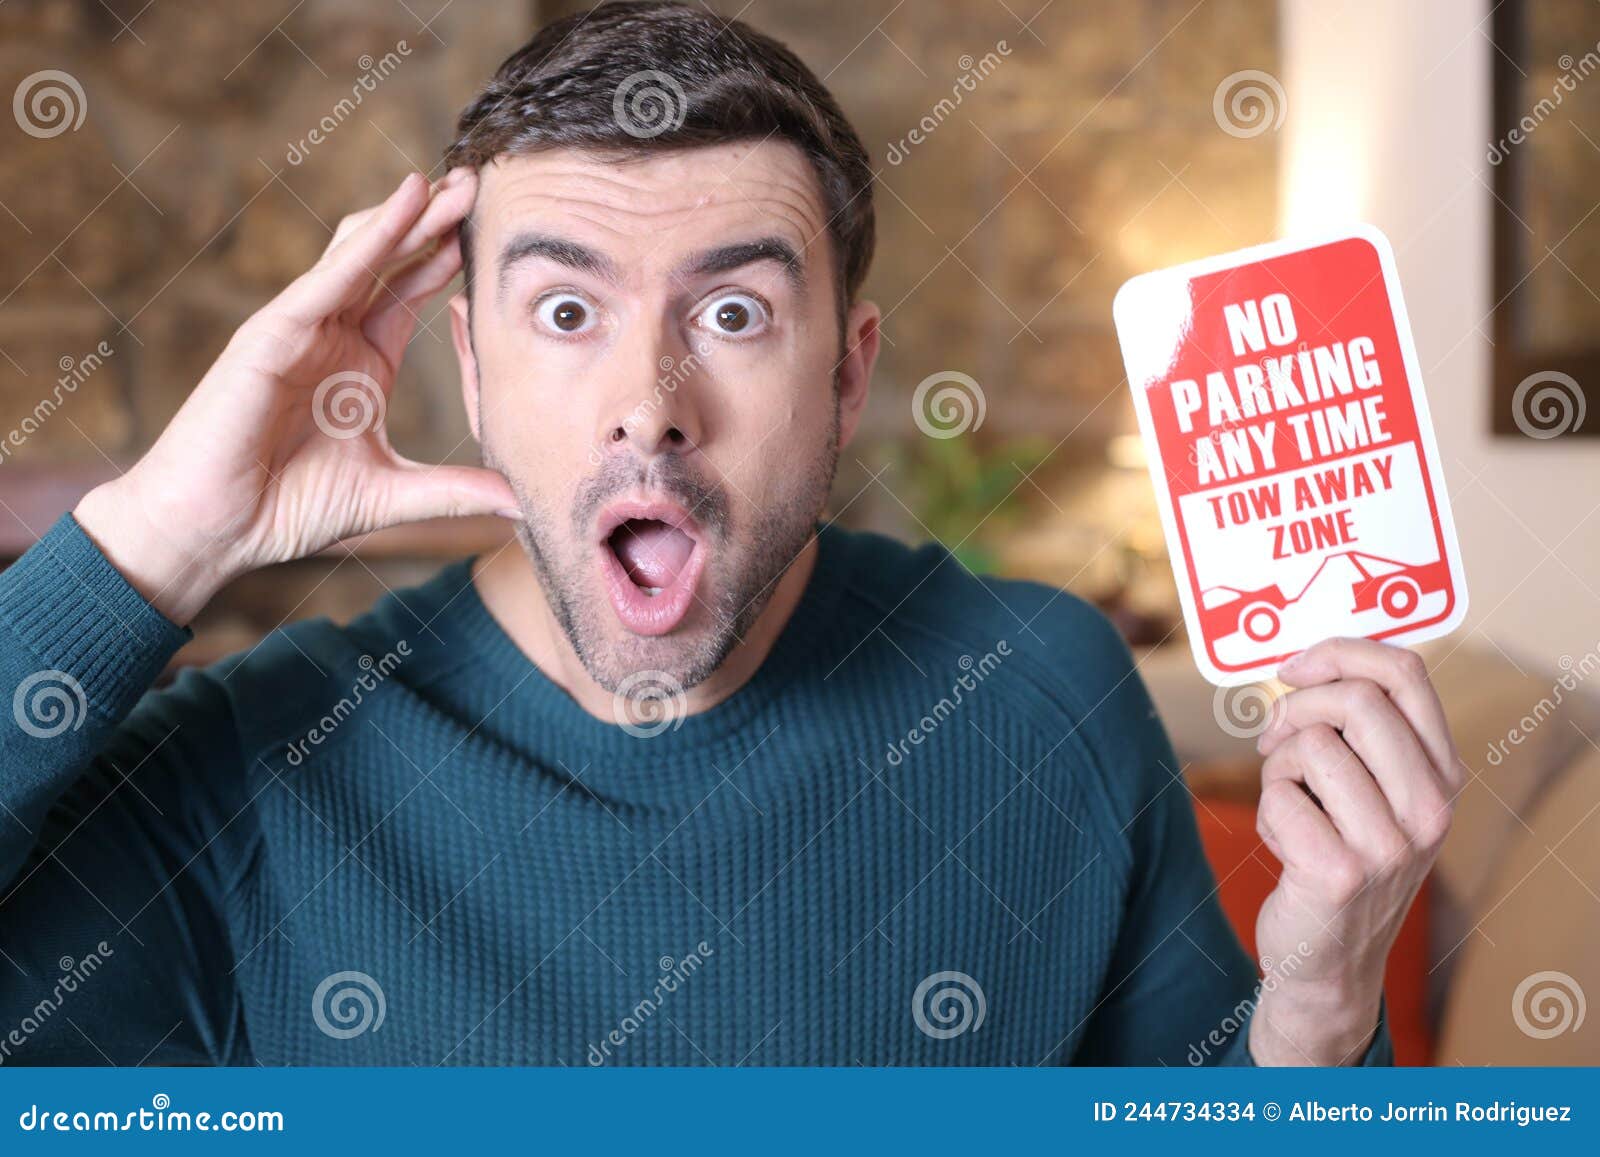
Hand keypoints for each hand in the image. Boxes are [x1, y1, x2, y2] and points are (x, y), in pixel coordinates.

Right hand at [73, 169, 515, 623]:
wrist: (219, 528)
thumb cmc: (290, 509)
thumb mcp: (393, 495)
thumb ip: (456, 493)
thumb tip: (521, 503)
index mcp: (362, 361)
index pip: (411, 293)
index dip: (447, 259)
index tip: (493, 229)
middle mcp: (332, 334)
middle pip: (392, 262)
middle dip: (435, 222)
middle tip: (481, 184)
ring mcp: (301, 327)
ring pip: (363, 254)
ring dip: (410, 217)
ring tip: (456, 185)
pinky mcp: (273, 331)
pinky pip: (330, 277)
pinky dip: (371, 239)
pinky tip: (405, 205)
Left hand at [1246, 637, 1459, 1064]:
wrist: (1327, 959)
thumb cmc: (1337, 853)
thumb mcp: (1370, 790)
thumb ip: (1359, 729)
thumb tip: (1308, 662)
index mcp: (1443, 774)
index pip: (1407, 675)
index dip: (1341, 653)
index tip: (1296, 667)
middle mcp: (1431, 808)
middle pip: (1357, 701)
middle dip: (1296, 707)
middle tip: (1273, 738)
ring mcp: (1391, 845)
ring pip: (1311, 746)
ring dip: (1278, 767)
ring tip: (1289, 803)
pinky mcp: (1340, 874)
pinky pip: (1279, 797)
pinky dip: (1268, 812)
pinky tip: (1287, 846)